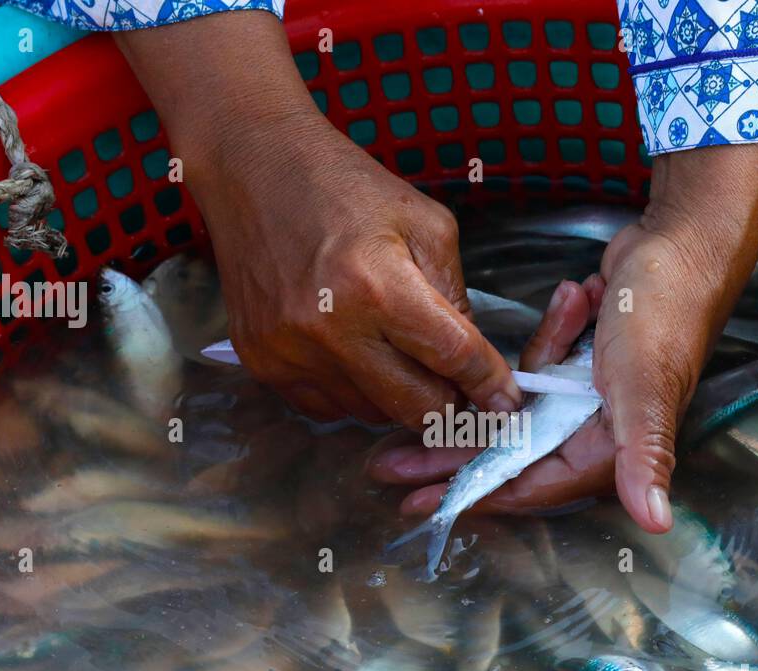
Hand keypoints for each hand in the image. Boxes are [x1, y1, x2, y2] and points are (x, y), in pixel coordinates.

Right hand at [116, 15, 519, 426]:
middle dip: (446, 401)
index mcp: (378, 286)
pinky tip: (351, 349)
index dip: (489, 384)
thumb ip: (455, 297)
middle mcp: (330, 330)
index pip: (453, 358)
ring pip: (372, 415)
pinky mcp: (263, 365)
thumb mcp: (426, 224)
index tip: (505, 400)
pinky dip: (351, 391)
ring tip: (391, 347)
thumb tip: (475, 366)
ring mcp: (290, 353)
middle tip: (455, 383)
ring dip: (395, 395)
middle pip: (415, 408)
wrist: (252, 167)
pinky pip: (327, 409)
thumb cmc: (345, 187)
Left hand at [368, 142, 757, 531]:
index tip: (415, 502)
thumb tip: (656, 521)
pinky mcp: (584, 362)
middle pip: (507, 456)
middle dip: (450, 456)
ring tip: (428, 392)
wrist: (688, 241)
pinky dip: (548, 335)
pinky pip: (540, 365)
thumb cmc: (666, 314)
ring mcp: (588, 397)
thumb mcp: (644, 387)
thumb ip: (643, 456)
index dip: (471, 497)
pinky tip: (571, 299)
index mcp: (608, 453)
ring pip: (514, 412)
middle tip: (387, 462)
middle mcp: (596, 434)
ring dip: (486, 390)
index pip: (526, 486)